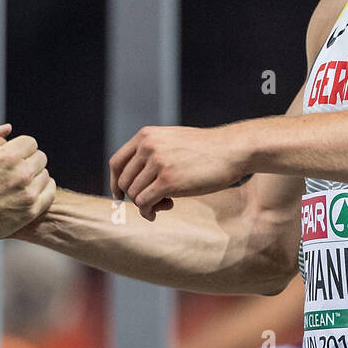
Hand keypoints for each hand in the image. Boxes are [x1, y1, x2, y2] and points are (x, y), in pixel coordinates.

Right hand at [0, 135, 55, 240]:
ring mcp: (27, 193)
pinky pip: (49, 191)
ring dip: (34, 176)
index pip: (30, 142)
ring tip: (19, 181)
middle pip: (40, 157)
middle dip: (29, 161)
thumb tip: (8, 128)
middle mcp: (21, 174)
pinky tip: (28, 191)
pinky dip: (42, 190)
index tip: (13, 155)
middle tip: (17, 168)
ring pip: (45, 174)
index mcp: (8, 156)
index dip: (21, 148)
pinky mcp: (31, 210)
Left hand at [109, 125, 247, 219]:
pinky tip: (166, 208)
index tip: (121, 195)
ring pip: (135, 194)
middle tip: (155, 201)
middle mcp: (148, 147)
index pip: (116, 162)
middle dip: (136, 196)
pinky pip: (145, 203)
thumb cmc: (205, 149)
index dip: (116, 182)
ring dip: (147, 205)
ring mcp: (157, 163)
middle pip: (124, 182)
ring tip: (166, 203)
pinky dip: (149, 211)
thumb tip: (133, 182)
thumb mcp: (173, 141)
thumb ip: (153, 153)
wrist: (232, 149)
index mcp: (146, 136)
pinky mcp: (168, 181)